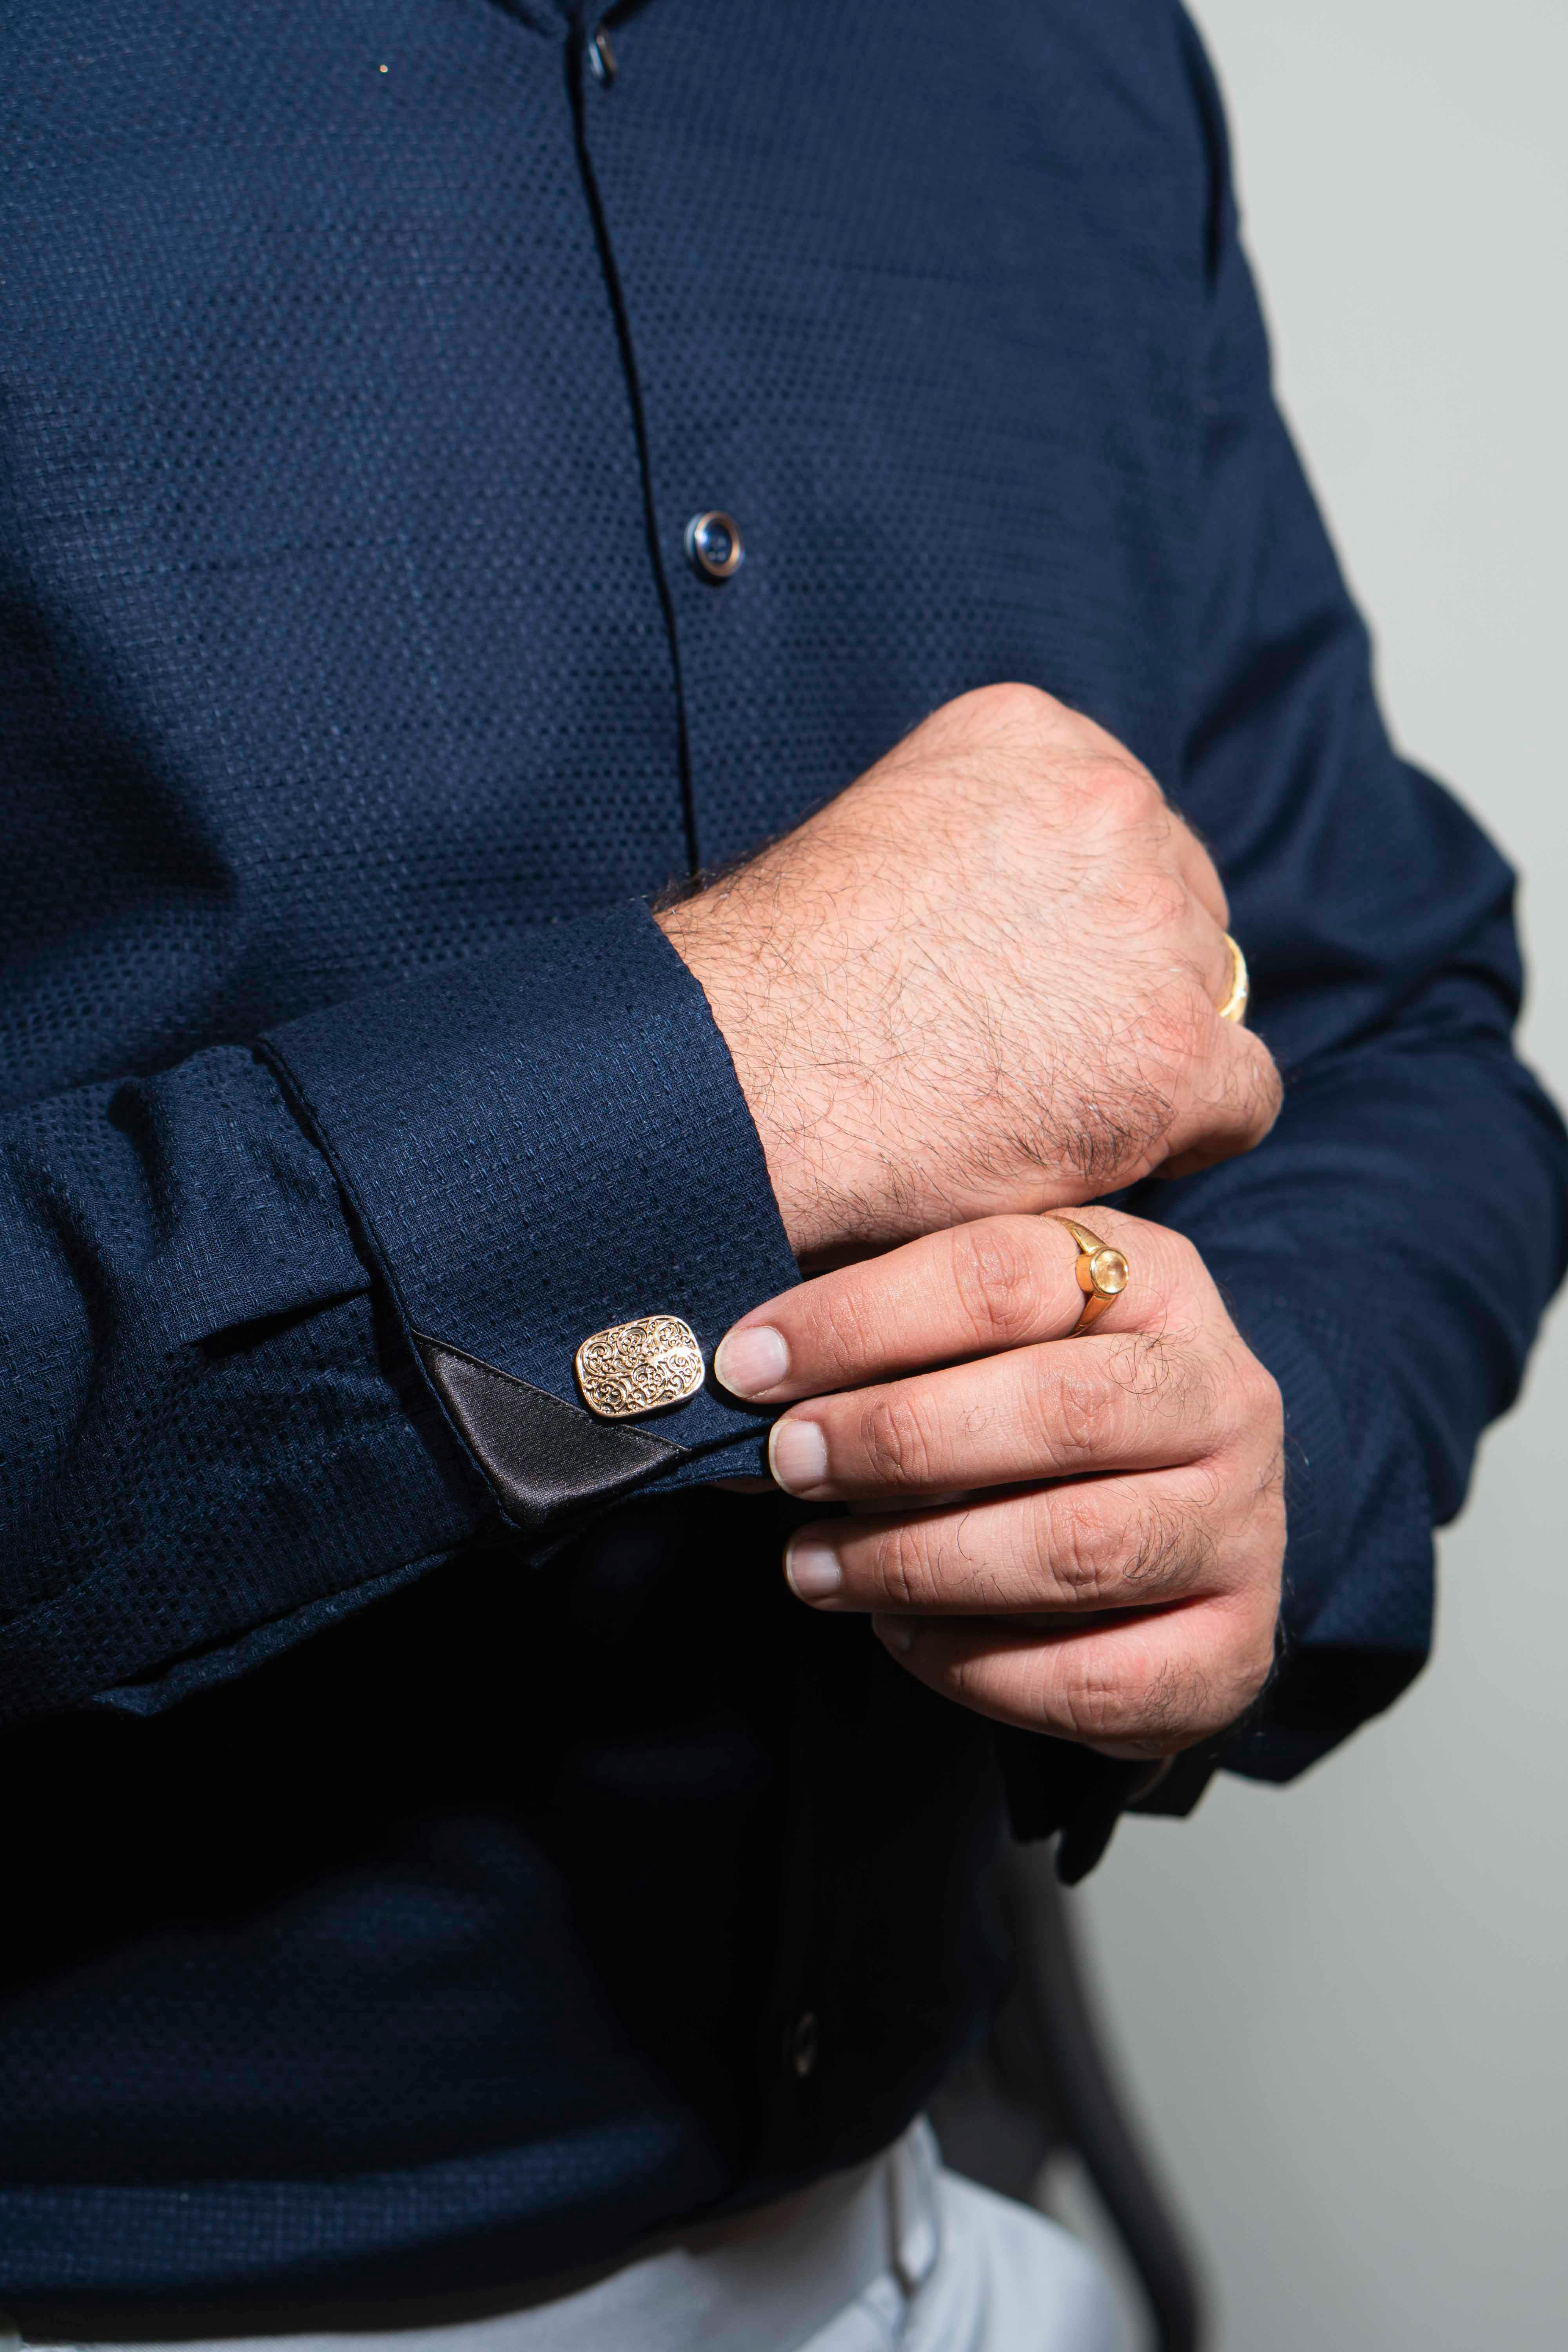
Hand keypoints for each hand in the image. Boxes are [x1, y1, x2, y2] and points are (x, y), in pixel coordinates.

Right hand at [657, 684, 1280, 1263]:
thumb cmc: (775, 981)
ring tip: (1039, 1101)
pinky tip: (1103, 1146)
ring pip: (1205, 995)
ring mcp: (1150, 928)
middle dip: (1120, 978)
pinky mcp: (1170, 1052)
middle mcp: (1112, 805)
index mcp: (1035, 733)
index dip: (1084, 919)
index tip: (1029, 973)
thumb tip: (1034, 912)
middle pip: (1177, 904)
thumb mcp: (883, 831)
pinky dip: (1186, 1130)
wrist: (741, 1071)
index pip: (1123, 827)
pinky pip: (1244, 1094)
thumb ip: (981, 843)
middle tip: (1032, 1049)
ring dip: (1142, 1050)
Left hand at [714, 1208, 1284, 1755]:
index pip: (1007, 1275)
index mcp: (1157, 1284)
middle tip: (791, 1466)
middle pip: (1060, 1410)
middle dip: (897, 1439)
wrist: (1170, 1522)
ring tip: (815, 1566)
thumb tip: (744, 1373)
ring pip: (1078, 1548)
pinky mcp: (1233, 1649)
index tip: (750, 1364)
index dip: (863, 1318)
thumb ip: (889, 1331)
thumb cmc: (1036, 1406)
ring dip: (918, 1562)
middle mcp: (1224, 1395)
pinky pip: (1098, 1678)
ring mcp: (1243, 1527)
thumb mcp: (981, 1332)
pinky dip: (977, 1666)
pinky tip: (900, 1635)